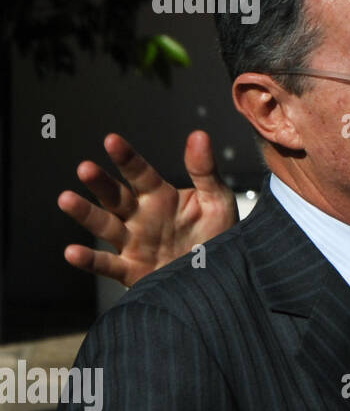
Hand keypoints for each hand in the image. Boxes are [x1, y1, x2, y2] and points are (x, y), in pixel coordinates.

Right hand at [58, 131, 238, 287]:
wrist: (221, 274)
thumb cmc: (217, 235)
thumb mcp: (216, 200)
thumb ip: (204, 170)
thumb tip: (199, 135)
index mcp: (159, 196)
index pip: (140, 173)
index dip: (127, 158)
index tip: (112, 140)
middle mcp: (140, 217)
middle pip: (115, 197)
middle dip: (100, 183)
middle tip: (86, 168)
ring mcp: (133, 243)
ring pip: (104, 226)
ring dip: (86, 214)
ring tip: (66, 199)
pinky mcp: (132, 270)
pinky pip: (107, 265)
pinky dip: (90, 260)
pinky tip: (73, 252)